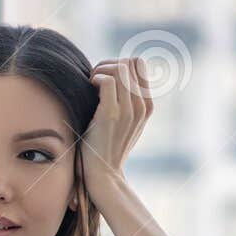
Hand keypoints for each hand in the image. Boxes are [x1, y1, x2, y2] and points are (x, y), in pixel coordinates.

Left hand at [81, 57, 152, 196]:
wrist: (103, 174)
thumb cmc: (106, 147)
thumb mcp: (125, 123)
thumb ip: (128, 102)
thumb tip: (117, 77)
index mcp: (147, 105)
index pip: (140, 65)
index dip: (120, 64)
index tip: (104, 78)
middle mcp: (142, 105)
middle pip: (132, 62)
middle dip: (109, 64)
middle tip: (94, 80)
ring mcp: (129, 110)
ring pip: (121, 68)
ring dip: (101, 70)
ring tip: (91, 83)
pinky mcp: (112, 114)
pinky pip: (109, 80)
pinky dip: (96, 78)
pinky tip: (89, 87)